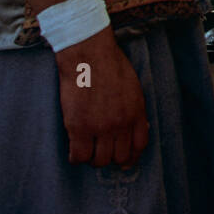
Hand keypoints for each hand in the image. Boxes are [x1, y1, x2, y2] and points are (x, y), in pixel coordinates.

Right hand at [54, 27, 148, 167]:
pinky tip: (73, 152)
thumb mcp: (133, 86)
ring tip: (86, 150)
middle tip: (100, 151)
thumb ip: (135, 108)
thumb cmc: (109, 64)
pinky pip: (79, 156)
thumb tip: (138, 126)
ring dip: (92, 159)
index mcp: (136, 112)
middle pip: (119, 157)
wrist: (88, 53)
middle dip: (110, 157)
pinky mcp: (79, 127)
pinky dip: (76, 158)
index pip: (139, 145)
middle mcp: (121, 124)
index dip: (131, 156)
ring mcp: (100, 127)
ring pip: (99, 160)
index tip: (124, 160)